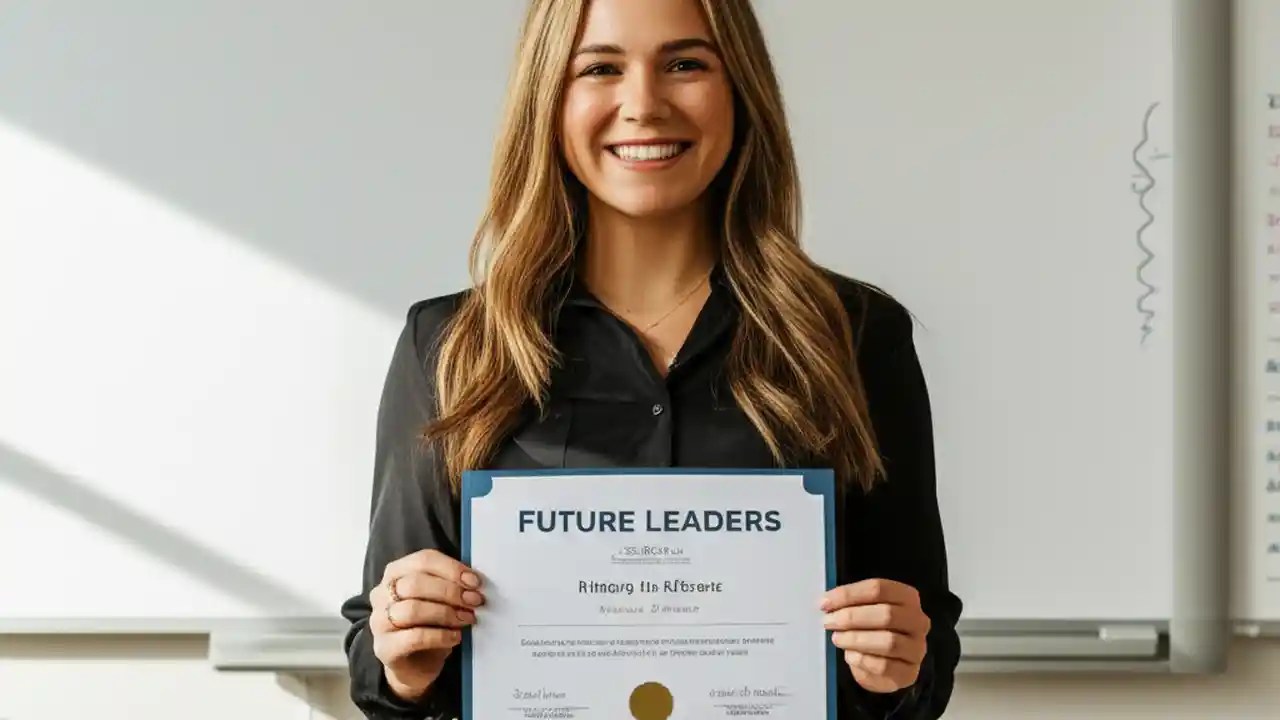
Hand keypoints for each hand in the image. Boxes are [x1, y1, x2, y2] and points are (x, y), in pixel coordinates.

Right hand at [367, 549, 485, 701]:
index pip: (422, 560)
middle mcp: (381, 594)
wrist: (415, 665)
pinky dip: (440, 636)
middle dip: (450, 591)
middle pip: (415, 583)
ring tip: (467, 619)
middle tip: (474, 601)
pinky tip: (456, 637)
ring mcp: (379, 622)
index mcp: (395, 573)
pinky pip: (414, 638)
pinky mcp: (384, 648)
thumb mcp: (439, 600)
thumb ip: (451, 585)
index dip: (451, 569)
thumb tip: (474, 582)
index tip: (474, 581)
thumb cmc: (429, 626)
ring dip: (446, 613)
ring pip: (413, 609)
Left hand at [820, 578, 929, 693]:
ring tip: (837, 639)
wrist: (885, 668)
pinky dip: (862, 660)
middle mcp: (917, 621)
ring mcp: (916, 648)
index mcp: (906, 597)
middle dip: (852, 617)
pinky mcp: (909, 672)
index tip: (825, 603)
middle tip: (829, 622)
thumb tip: (826, 602)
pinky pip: (884, 666)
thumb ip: (850, 603)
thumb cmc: (873, 631)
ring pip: (888, 641)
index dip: (848, 594)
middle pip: (886, 614)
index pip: (878, 589)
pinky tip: (850, 656)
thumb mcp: (864, 611)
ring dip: (856, 639)